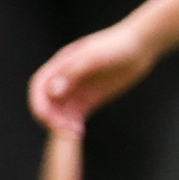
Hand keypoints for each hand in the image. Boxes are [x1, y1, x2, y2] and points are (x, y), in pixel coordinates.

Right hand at [30, 23, 151, 132]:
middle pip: (47, 101)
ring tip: (72, 134)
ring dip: (61, 123)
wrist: (140, 46)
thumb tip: (52, 92)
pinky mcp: (90, 98)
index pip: (39, 86)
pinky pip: (76, 115)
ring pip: (60, 110)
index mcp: (60, 64)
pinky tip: (79, 132)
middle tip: (61, 129)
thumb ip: (71, 73)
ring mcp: (78, 89)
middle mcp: (65, 78)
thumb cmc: (117, 46)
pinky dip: (73, 125)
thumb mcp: (93, 57)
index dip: (38, 102)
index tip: (44, 116)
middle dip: (49, 116)